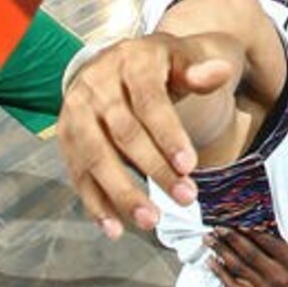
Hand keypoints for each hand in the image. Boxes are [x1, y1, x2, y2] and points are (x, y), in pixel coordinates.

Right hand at [57, 33, 235, 235]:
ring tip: (151, 221)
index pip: (148, 100)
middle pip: (124, 132)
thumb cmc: (158, 66)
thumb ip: (200, 71)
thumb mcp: (182, 58)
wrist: (116, 62)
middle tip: (187, 198)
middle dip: (155, 169)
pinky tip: (115, 228)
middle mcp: (96, 84)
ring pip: (96, 156)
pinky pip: (78, 173)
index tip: (190, 166)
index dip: (168, 133)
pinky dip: (95, 203)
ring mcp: (76, 111)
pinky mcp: (66, 136)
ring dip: (122, 192)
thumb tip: (221, 70)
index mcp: (130, 60)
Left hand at [209, 224, 287, 286]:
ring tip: (209, 240)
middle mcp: (277, 277)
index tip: (237, 218)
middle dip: (230, 238)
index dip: (250, 229)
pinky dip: (222, 276)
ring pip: (239, 269)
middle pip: (248, 254)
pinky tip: (212, 264)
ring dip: (222, 253)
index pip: (266, 241)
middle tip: (216, 225)